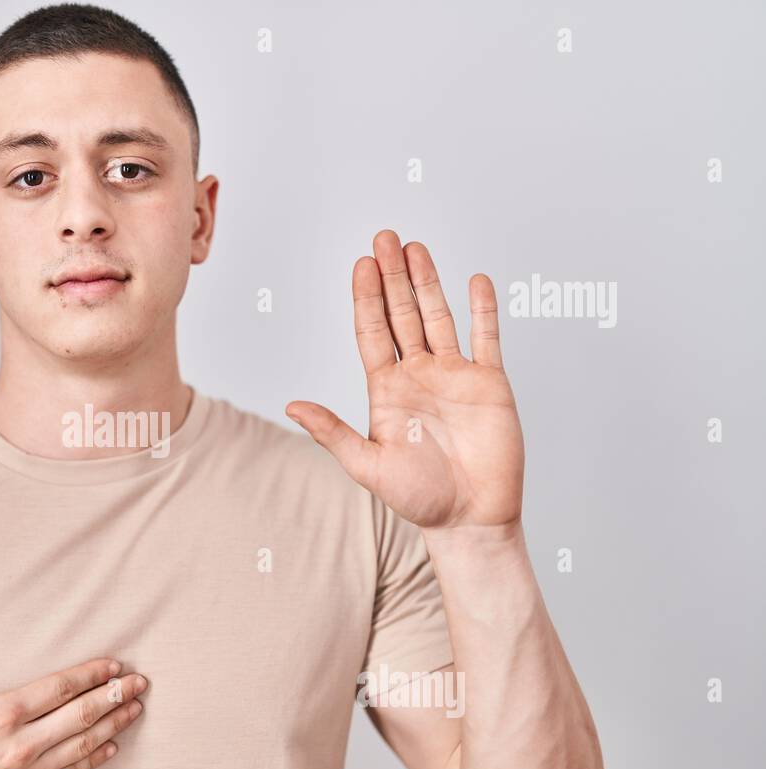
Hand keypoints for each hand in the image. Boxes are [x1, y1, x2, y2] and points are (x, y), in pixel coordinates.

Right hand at [0, 600, 146, 768]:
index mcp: (0, 714)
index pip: (58, 688)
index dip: (90, 675)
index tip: (114, 665)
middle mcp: (19, 745)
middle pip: (80, 716)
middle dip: (114, 697)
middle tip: (140, 683)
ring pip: (81, 745)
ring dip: (113, 726)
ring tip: (134, 709)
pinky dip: (93, 759)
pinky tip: (110, 747)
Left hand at [286, 230, 524, 531]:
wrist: (470, 519)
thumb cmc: (419, 499)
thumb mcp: (366, 464)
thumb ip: (332, 431)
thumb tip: (291, 406)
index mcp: (386, 390)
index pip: (373, 333)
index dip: (366, 299)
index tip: (361, 266)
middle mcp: (418, 376)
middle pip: (402, 315)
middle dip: (392, 277)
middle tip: (384, 238)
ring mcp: (454, 376)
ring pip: (439, 317)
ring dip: (428, 282)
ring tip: (415, 248)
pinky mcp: (490, 384)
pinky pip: (486, 337)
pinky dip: (482, 310)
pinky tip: (473, 280)